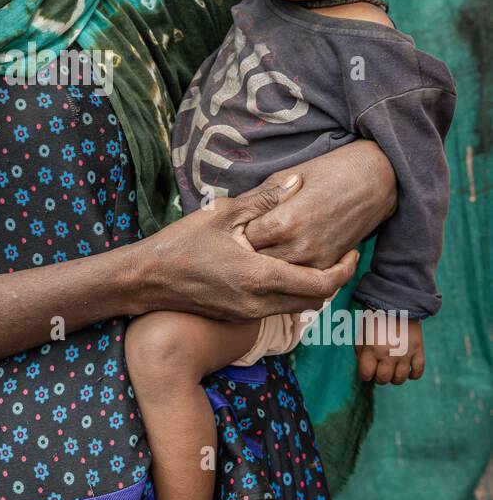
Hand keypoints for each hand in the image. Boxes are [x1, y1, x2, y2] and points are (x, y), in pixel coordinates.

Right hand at [137, 174, 358, 322]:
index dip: (344, 271)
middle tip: (343, 255)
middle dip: (335, 280)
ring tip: (319, 259)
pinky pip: (278, 308)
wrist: (147, 280)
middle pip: (316, 300)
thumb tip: (297, 183)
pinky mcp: (238, 316)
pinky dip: (292, 292)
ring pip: (298, 307)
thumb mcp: (222, 214)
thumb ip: (263, 200)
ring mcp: (248, 314)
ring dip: (314, 288)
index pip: (320, 284)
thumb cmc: (181, 243)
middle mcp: (259, 303)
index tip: (352, 252)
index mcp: (260, 277)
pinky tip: (287, 268)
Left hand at [242, 139, 396, 268]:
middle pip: (258, 261)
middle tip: (248, 240)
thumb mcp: (286, 177)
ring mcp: (314, 259)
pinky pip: (300, 277)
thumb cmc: (327, 172)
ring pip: (278, 274)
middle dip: (249, 251)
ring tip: (265, 248)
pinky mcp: (328, 265)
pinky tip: (285, 256)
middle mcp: (297, 246)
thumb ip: (259, 198)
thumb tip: (232, 210)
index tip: (237, 226)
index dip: (239, 232)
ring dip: (268, 263)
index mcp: (282, 222)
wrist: (372, 181)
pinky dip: (290, 270)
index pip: (245, 239)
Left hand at [355, 313, 424, 383]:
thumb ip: (360, 350)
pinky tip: (408, 371)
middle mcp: (388, 354)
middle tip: (380, 370)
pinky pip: (418, 371)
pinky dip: (413, 375)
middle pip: (383, 379)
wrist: (398, 301)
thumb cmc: (376, 317)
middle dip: (379, 377)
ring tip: (393, 370)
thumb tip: (363, 366)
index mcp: (372, 348)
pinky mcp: (418, 351)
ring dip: (395, 378)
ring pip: (400, 379)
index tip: (367, 371)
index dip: (365, 374)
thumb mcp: (362, 332)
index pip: (366, 374)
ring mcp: (405, 354)